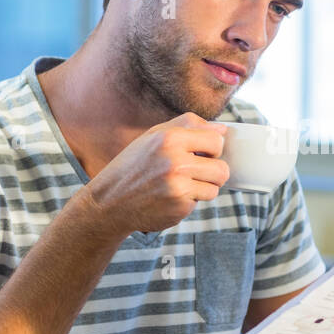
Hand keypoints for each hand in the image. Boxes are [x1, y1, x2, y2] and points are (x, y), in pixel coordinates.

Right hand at [83, 112, 228, 235]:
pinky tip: (170, 197)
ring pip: (215, 187)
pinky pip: (200, 202)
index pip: (217, 140)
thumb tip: (223, 129)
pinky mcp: (179, 207)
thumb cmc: (134, 165)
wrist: (110, 201)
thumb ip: (188, 126)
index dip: (214, 148)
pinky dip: (190, 201)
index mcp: (169, 138)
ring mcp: (178, 186)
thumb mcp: (154, 136)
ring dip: (203, 188)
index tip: (203, 153)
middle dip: (213, 172)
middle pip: (222, 168)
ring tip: (181, 185)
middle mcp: (175, 161)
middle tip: (195, 173)